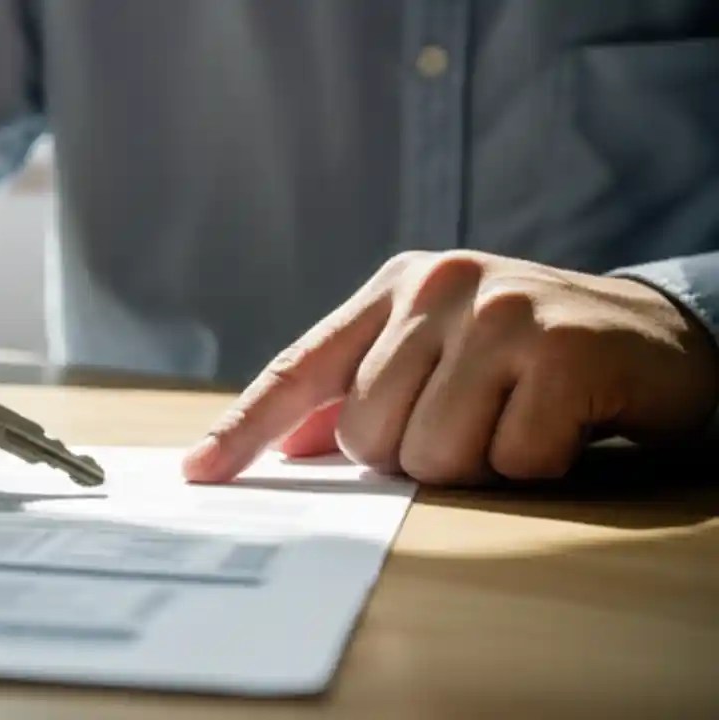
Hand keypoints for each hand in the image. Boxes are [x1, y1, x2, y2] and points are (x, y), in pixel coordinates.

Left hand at [184, 250, 718, 484]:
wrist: (657, 336)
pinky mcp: (562, 350)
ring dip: (477, 465)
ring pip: (431, 455)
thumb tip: (288, 448)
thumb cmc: (528, 357)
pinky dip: (536, 465)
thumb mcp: (438, 358)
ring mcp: (501, 312)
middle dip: (414, 456)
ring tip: (517, 420)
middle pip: (366, 432)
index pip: (300, 366)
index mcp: (397, 287)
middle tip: (474, 422)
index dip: (244, 426)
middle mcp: (439, 286)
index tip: (198, 473)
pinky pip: (510, 463)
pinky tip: (562, 423)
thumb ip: (363, 394)